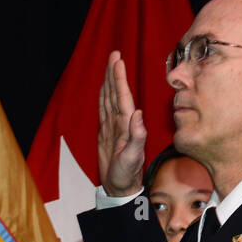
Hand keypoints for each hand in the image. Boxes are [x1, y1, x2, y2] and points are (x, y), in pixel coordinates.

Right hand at [96, 50, 146, 196]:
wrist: (120, 187)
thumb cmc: (127, 174)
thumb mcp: (132, 157)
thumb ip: (136, 136)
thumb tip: (138, 114)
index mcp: (128, 125)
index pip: (123, 96)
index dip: (120, 78)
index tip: (118, 61)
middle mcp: (121, 122)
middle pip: (116, 93)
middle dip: (115, 74)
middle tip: (114, 54)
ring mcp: (114, 126)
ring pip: (110, 98)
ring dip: (109, 82)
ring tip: (109, 65)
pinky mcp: (106, 132)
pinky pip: (104, 110)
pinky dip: (104, 97)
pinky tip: (104, 88)